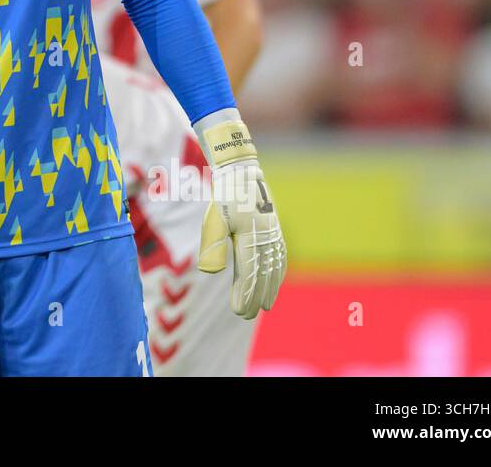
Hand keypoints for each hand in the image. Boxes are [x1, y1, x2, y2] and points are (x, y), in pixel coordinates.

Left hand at [196, 120, 285, 318]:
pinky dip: (278, 274)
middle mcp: (265, 238)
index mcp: (250, 236)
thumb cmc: (224, 198)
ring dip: (269, 289)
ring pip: (274, 269)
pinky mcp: (276, 232)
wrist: (243, 176)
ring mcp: (274, 235)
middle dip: (255, 297)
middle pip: (262, 275)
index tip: (238, 310)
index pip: (248, 273)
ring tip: (263, 306)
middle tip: (246, 315)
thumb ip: (213, 246)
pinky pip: (280, 258)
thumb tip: (210, 273)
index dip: (244, 293)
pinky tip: (274, 283)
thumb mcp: (214, 220)